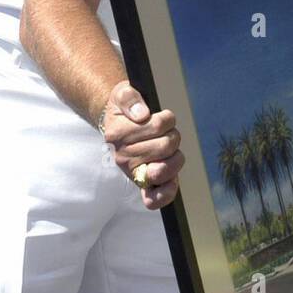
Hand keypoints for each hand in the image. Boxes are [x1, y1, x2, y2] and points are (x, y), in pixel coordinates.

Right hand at [101, 80, 183, 209]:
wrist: (117, 124)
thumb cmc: (124, 109)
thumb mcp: (123, 94)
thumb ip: (129, 99)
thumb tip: (141, 115)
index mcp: (118, 136)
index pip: (157, 126)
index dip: (166, 120)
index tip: (161, 117)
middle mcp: (124, 157)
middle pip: (167, 145)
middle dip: (172, 134)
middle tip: (162, 133)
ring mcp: (133, 172)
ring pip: (168, 166)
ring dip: (175, 154)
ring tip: (166, 148)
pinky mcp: (143, 184)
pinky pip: (153, 198)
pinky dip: (166, 193)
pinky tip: (172, 183)